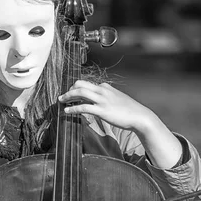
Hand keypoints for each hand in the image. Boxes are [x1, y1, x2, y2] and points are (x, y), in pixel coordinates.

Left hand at [58, 80, 182, 167]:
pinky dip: (72, 109)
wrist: (140, 116)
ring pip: (79, 92)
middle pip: (80, 84)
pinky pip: (83, 107)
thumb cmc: (130, 110)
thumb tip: (100, 102)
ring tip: (61, 101)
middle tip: (63, 96)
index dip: (76, 88)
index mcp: (106, 87)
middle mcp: (103, 90)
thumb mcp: (118, 99)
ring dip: (68, 97)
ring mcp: (102, 100)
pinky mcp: (101, 110)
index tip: (70, 93)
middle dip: (69, 89)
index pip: (87, 83)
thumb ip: (108, 97)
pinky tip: (67, 112)